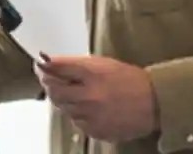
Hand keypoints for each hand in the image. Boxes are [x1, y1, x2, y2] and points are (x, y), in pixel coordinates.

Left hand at [34, 54, 157, 142]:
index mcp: (92, 74)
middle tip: (50, 79)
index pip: (56, 69)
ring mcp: (91, 115)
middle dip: (49, 83)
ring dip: (64, 99)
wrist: (154, 103)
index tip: (39, 64)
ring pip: (63, 108)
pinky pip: (76, 122)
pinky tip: (89, 107)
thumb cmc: (130, 80)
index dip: (44, 66)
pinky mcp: (95, 130)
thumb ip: (76, 64)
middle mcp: (89, 96)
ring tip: (78, 93)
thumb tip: (51, 62)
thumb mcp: (103, 64)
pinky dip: (77, 114)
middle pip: (54, 91)